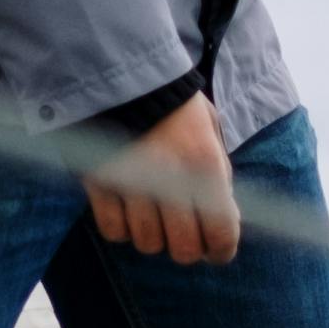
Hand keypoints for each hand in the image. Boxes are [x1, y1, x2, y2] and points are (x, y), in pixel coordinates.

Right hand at [88, 97, 242, 264]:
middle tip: (185, 235)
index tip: (217, 251)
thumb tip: (227, 219)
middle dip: (189, 248)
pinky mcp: (102, 184)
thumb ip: (220, 176)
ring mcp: (134, 185)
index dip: (222, 251)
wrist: (127, 76)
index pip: (222, 234)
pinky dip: (123, 228)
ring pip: (148, 244)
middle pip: (184, 250)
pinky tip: (129, 211)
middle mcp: (172, 181)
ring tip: (155, 216)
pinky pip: (114, 231)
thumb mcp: (211, 134)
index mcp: (206, 167)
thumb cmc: (178, 107)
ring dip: (154, 236)